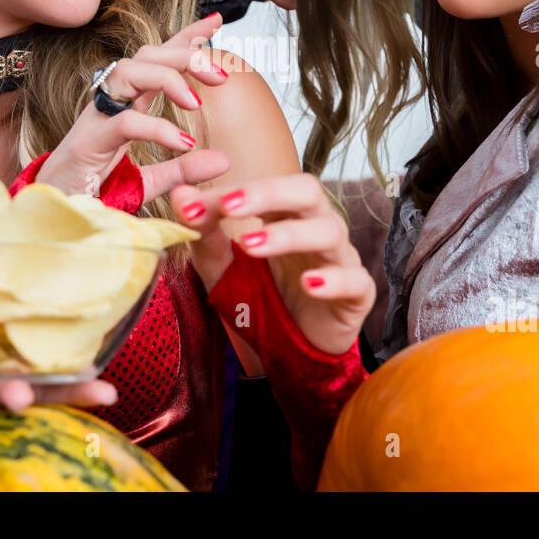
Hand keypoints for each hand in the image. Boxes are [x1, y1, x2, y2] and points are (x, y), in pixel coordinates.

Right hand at [34, 14, 231, 203]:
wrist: (53, 219)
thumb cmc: (93, 194)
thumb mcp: (149, 182)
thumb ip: (183, 170)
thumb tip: (223, 161)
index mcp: (125, 106)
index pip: (156, 61)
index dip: (184, 38)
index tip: (216, 22)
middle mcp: (109, 105)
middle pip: (145, 56)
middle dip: (184, 54)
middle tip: (222, 74)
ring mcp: (95, 121)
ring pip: (127, 73)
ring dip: (167, 78)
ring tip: (197, 104)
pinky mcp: (86, 145)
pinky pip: (123, 122)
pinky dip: (156, 128)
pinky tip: (182, 143)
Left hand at [169, 175, 373, 355]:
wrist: (294, 351)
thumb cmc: (261, 300)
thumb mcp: (221, 267)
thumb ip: (203, 232)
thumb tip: (180, 193)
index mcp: (288, 215)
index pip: (269, 187)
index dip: (236, 192)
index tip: (198, 204)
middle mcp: (318, 227)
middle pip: (307, 192)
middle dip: (268, 193)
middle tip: (230, 204)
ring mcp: (341, 259)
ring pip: (329, 232)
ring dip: (289, 235)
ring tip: (251, 245)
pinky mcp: (358, 294)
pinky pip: (354, 280)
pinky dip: (333, 280)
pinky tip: (309, 284)